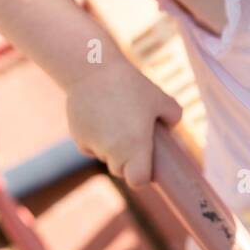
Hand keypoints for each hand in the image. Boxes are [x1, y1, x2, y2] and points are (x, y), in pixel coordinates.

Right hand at [66, 60, 183, 188]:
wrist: (93, 69)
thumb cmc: (131, 85)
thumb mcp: (161, 98)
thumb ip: (173, 116)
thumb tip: (171, 126)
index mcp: (135, 147)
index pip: (137, 180)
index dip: (143, 176)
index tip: (147, 164)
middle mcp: (112, 151)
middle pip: (120, 170)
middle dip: (128, 161)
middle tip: (136, 139)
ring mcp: (92, 145)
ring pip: (104, 157)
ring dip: (111, 148)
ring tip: (119, 121)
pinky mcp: (77, 137)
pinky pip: (90, 146)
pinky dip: (96, 139)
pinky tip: (101, 117)